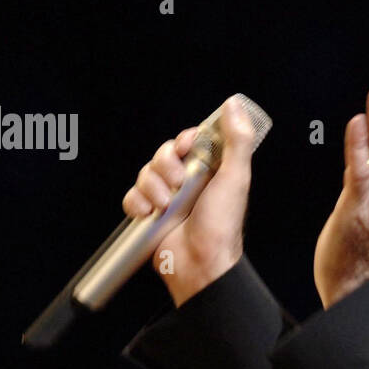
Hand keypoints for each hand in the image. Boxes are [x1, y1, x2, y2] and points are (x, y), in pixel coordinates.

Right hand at [122, 95, 264, 306]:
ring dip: (152, 187)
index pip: (188, 141)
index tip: (185, 148)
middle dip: (165, 166)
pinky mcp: (150, 214)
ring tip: (166, 206)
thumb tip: (234, 105)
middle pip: (163, 155)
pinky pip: (132, 197)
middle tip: (178, 184)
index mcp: (209, 171)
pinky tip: (150, 214)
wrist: (200, 263)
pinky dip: (137, 204)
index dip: (182, 141)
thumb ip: (236, 141)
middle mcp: (188, 182)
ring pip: (145, 174)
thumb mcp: (235, 177)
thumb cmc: (221, 224)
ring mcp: (168, 198)